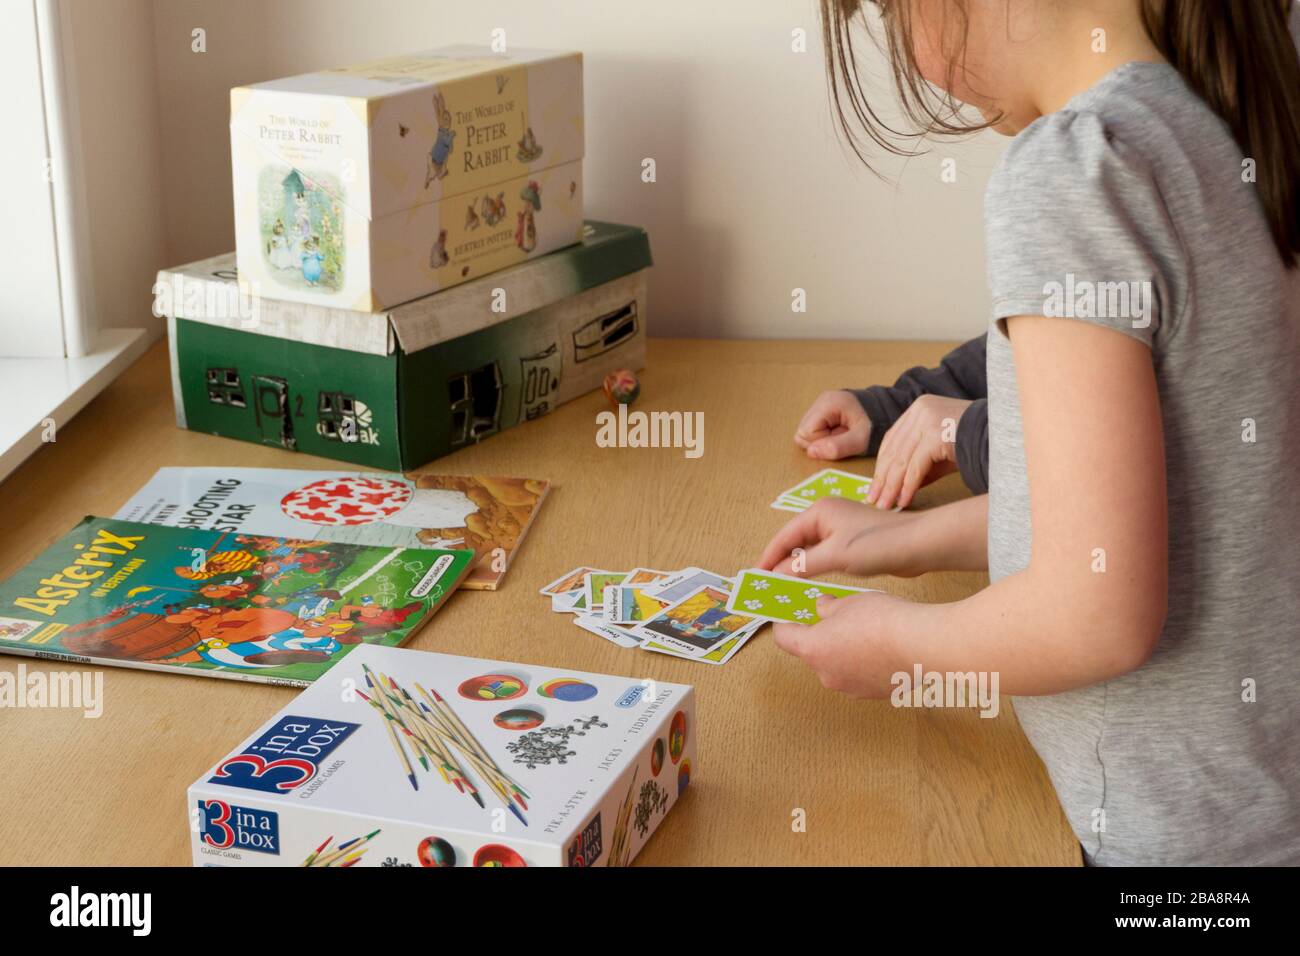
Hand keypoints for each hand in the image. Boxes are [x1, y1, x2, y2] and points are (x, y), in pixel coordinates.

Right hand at [758, 497, 921, 577]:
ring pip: (809, 548)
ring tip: (781, 584)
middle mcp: (827, 515)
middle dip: (780, 561)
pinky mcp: (851, 540)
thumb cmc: (877, 544)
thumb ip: (802, 565)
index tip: (756, 575)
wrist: (918, 545)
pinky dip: (812, 566)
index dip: (769, 556)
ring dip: (796, 565)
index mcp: (819, 511)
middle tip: (765, 582)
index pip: (784, 535)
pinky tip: (808, 580)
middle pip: (794, 540)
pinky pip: (823, 553)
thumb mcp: (835, 556)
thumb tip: (776, 574)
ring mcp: (840, 527)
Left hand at [771, 591, 907, 697]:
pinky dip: (864, 664)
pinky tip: (882, 649)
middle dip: (822, 636)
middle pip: (813, 653)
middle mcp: (826, 674)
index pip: (784, 638)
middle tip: (839, 618)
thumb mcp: (849, 602)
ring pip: (838, 666)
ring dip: (844, 652)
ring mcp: (849, 688)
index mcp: (813, 649)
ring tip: (867, 633)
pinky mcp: (872, 694)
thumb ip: (829, 607)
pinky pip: (859, 676)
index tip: (790, 617)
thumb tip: (822, 608)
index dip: (785, 625)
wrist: (919, 645)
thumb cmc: (883, 620)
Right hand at [794, 390, 871, 459]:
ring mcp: (821, 403)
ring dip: (823, 439)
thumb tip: (811, 452)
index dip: (821, 444)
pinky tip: (841, 431)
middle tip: (843, 438)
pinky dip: (826, 434)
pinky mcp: (825, 409)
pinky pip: (815, 428)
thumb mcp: (860, 440)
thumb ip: (837, 447)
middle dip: (821, 442)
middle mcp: (821, 400)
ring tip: (843, 434)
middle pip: (803, 431)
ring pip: (808, 431)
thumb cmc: (876, 424)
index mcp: (828, 403)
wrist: (889, 410)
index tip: (842, 441)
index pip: (806, 433)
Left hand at [867, 395, 968, 509]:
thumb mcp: (940, 453)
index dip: (882, 465)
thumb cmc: (975, 444)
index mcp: (919, 408)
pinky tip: (904, 500)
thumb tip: (896, 489)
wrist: (1003, 435)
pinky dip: (908, 486)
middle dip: (882, 479)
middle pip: (893, 450)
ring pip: (901, 459)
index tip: (875, 485)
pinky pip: (915, 466)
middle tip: (874, 500)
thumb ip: (918, 465)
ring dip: (891, 486)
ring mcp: (926, 419)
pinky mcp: (935, 433)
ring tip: (885, 505)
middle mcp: (920, 410)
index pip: (892, 440)